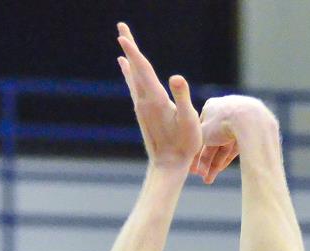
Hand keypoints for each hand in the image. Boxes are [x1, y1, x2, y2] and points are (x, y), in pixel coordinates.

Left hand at [116, 22, 200, 170]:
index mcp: (155, 99)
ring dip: (129, 58)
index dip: (133, 51)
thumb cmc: (184, 144)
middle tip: (121, 26)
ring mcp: (142, 106)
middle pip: (134, 67)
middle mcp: (144, 100)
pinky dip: (130, 73)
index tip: (122, 35)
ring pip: (132, 76)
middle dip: (129, 46)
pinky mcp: (143, 112)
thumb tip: (175, 77)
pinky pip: (134, 86)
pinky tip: (127, 69)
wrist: (168, 166)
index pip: (142, 69)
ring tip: (123, 43)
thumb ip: (182, 97)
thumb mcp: (188, 120)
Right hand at [194, 95, 268, 183]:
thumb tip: (187, 154)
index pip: (200, 132)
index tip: (192, 165)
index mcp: (211, 107)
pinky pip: (235, 146)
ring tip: (208, 179)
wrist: (249, 119)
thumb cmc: (221, 122)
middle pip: (212, 140)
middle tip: (200, 175)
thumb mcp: (200, 134)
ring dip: (214, 163)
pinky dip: (227, 158)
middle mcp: (224, 112)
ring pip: (223, 145)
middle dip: (205, 160)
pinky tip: (220, 170)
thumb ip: (194, 144)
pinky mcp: (249, 131)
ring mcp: (238, 121)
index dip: (195, 150)